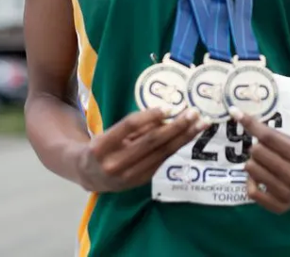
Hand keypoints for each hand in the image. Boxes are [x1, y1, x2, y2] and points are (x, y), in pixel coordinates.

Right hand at [76, 107, 206, 192]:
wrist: (88, 176)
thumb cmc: (101, 146)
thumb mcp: (110, 133)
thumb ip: (135, 126)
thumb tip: (165, 116)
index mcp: (102, 146)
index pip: (128, 126)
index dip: (149, 116)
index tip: (169, 107)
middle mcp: (115, 163)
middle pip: (151, 141)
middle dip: (176, 126)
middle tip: (195, 113)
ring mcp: (129, 176)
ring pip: (161, 153)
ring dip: (184, 137)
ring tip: (200, 124)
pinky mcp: (140, 182)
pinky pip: (162, 161)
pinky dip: (176, 147)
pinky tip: (188, 136)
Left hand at [230, 107, 289, 213]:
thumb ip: (270, 132)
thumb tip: (237, 114)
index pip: (268, 137)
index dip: (250, 124)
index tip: (236, 113)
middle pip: (257, 152)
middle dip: (257, 147)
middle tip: (265, 150)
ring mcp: (288, 194)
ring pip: (251, 169)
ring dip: (253, 163)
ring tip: (263, 164)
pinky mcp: (280, 207)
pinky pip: (252, 192)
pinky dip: (251, 182)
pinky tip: (258, 177)